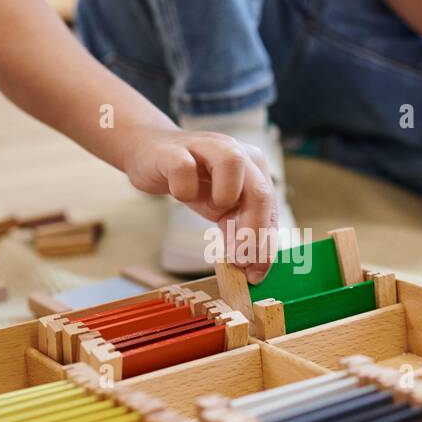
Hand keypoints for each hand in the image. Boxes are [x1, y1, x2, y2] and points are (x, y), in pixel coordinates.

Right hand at [124, 129, 276, 282]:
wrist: (151, 154)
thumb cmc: (193, 182)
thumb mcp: (222, 209)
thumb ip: (238, 232)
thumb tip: (251, 270)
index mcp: (254, 168)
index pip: (270, 209)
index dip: (264, 245)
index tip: (255, 274)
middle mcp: (236, 153)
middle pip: (260, 191)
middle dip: (253, 233)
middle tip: (238, 261)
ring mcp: (206, 147)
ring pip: (232, 161)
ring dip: (227, 196)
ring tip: (215, 211)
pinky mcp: (174, 151)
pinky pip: (184, 169)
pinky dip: (184, 189)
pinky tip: (181, 195)